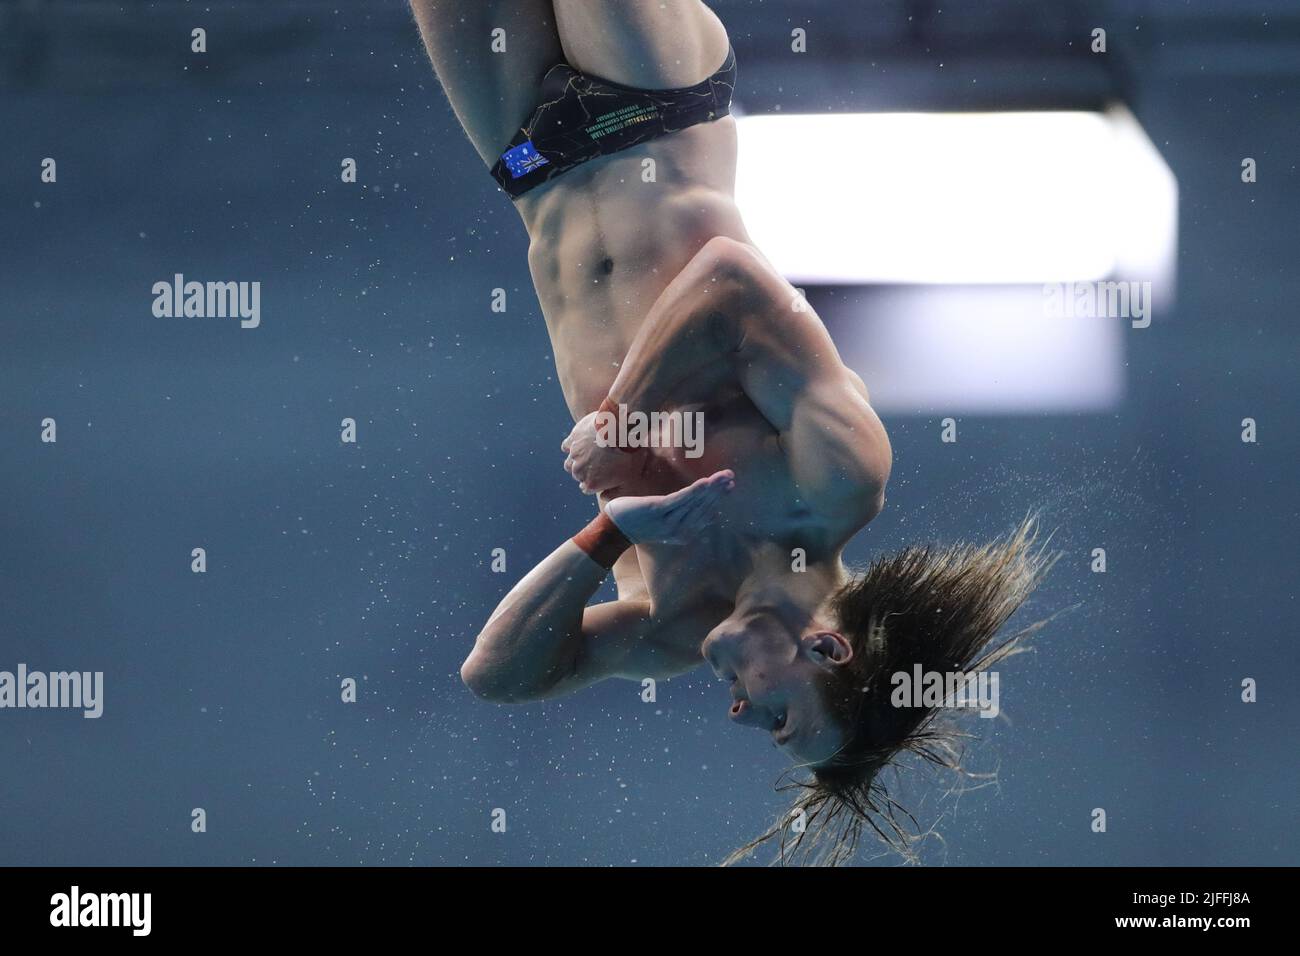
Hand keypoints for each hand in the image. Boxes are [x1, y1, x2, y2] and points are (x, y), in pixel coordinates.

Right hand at [561, 410, 645, 495]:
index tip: (604, 476)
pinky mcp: (572, 440)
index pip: (587, 489)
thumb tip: (603, 497)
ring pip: (570, 463)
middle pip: (578, 476)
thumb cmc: (628, 455)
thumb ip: (616, 492)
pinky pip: (566, 447)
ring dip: (577, 461)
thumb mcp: (629, 480)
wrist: (621, 430)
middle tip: (599, 463)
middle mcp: (579, 471)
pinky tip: (581, 443)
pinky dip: (572, 446)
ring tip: (589, 455)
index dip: (596, 482)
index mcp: (591, 484)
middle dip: (587, 472)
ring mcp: (574, 455)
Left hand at [604, 470, 734, 544]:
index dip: (719, 498)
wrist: (614, 530)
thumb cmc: (640, 524)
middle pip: (703, 507)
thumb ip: (689, 520)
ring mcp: (668, 521)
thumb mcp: (667, 525)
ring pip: (694, 502)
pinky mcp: (657, 511)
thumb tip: (712, 515)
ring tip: (723, 476)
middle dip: (719, 491)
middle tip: (732, 476)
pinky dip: (694, 492)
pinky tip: (705, 483)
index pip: (706, 513)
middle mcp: (678, 530)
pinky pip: (679, 500)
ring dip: (711, 488)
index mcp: (683, 533)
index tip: (731, 485)